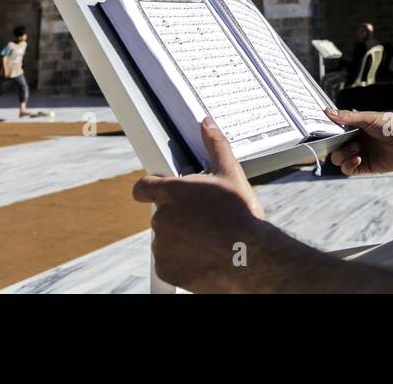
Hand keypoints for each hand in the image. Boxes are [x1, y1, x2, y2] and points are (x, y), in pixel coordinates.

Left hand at [133, 117, 266, 291]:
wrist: (249, 256)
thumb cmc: (241, 215)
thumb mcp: (231, 174)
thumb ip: (215, 146)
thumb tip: (207, 123)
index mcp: (171, 192)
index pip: (143, 187)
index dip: (150, 190)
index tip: (163, 195)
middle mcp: (160, 217)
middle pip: (162, 215)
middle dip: (179, 218)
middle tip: (204, 222)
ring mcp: (161, 245)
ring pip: (167, 240)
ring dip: (181, 241)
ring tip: (208, 240)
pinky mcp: (165, 268)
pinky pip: (169, 263)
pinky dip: (182, 263)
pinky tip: (203, 257)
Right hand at [324, 107, 392, 175]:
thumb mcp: (369, 118)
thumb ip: (348, 117)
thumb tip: (328, 111)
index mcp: (355, 127)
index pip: (335, 131)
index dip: (329, 133)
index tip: (325, 132)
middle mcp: (355, 140)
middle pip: (334, 147)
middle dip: (335, 145)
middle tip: (344, 141)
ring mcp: (359, 153)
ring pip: (338, 159)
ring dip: (342, 154)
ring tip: (355, 149)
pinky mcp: (364, 166)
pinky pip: (348, 169)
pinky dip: (349, 165)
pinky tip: (357, 158)